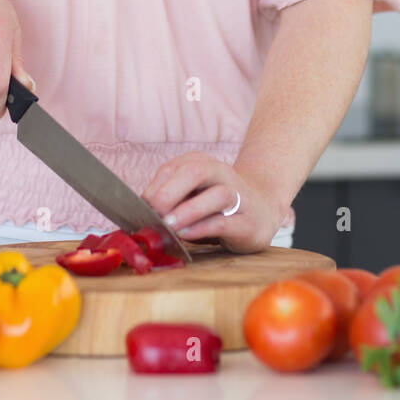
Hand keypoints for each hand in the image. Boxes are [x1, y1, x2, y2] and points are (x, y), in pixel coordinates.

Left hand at [141, 153, 285, 253]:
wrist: (262, 209)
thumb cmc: (217, 206)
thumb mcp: (192, 195)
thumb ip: (170, 200)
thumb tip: (138, 213)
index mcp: (202, 164)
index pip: (173, 169)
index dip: (154, 187)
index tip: (137, 208)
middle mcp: (221, 175)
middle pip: (196, 172)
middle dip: (170, 192)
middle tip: (152, 212)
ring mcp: (239, 197)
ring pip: (216, 195)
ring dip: (188, 210)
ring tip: (169, 225)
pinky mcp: (248, 222)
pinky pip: (226, 222)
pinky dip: (204, 228)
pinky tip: (187, 234)